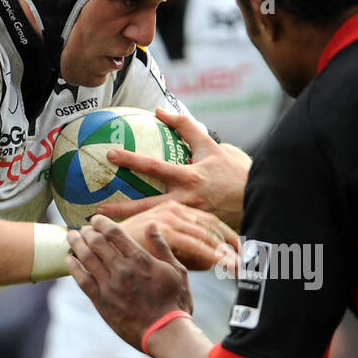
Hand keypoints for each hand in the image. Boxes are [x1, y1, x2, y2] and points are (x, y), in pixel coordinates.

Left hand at [66, 213, 192, 350]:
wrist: (165, 332)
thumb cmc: (175, 302)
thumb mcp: (177, 271)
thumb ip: (162, 247)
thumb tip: (151, 225)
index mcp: (140, 259)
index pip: (114, 233)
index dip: (101, 223)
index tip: (95, 220)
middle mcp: (122, 269)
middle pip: (97, 242)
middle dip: (87, 231)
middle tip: (83, 229)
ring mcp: (110, 286)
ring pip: (87, 258)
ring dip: (77, 244)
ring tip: (71, 237)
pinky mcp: (101, 302)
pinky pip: (82, 280)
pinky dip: (73, 267)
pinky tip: (69, 260)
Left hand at [95, 107, 250, 230]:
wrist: (261, 201)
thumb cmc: (235, 172)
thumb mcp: (213, 146)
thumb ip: (186, 128)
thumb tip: (160, 110)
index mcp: (189, 177)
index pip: (154, 166)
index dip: (131, 159)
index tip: (109, 154)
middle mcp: (186, 200)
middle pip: (147, 205)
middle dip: (120, 209)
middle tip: (96, 211)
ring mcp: (190, 219)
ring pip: (155, 226)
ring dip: (132, 229)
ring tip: (109, 234)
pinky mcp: (197, 234)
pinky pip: (172, 239)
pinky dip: (154, 242)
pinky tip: (136, 247)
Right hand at [116, 199, 238, 270]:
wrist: (102, 247)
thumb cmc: (133, 252)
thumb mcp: (162, 249)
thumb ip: (183, 252)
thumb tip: (207, 264)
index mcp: (175, 210)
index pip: (209, 222)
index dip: (228, 238)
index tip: (244, 255)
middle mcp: (174, 209)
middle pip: (213, 225)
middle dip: (233, 244)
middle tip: (249, 262)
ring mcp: (169, 217)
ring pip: (207, 234)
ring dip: (226, 252)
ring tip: (240, 268)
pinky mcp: (164, 229)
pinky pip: (195, 244)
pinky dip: (212, 256)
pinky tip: (223, 267)